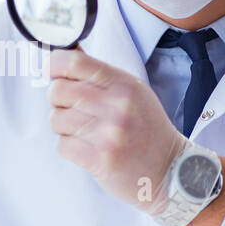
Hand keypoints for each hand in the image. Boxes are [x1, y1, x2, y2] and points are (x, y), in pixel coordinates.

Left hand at [46, 47, 187, 217]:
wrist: (172, 170)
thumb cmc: (148, 130)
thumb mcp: (133, 92)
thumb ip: (100, 75)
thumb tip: (65, 55)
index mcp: (123, 84)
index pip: (74, 63)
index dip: (54, 66)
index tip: (52, 73)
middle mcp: (116, 106)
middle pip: (58, 90)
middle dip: (57, 100)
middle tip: (72, 109)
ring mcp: (108, 134)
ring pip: (56, 119)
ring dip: (64, 127)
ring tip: (86, 133)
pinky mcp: (100, 159)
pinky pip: (62, 146)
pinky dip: (70, 148)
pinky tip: (89, 149)